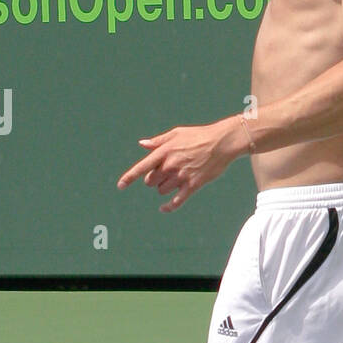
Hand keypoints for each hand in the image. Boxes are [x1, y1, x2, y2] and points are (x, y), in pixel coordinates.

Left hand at [117, 116, 244, 211]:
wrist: (222, 142)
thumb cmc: (199, 136)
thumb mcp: (177, 133)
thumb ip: (158, 141)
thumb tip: (142, 144)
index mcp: (164, 152)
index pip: (142, 167)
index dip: (129, 177)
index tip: (120, 186)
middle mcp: (171, 165)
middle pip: (151, 181)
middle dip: (154, 179)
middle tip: (165, 172)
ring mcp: (182, 176)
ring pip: (162, 190)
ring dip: (164, 187)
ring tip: (175, 178)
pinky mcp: (193, 185)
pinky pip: (177, 201)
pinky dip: (169, 206)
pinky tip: (163, 209)